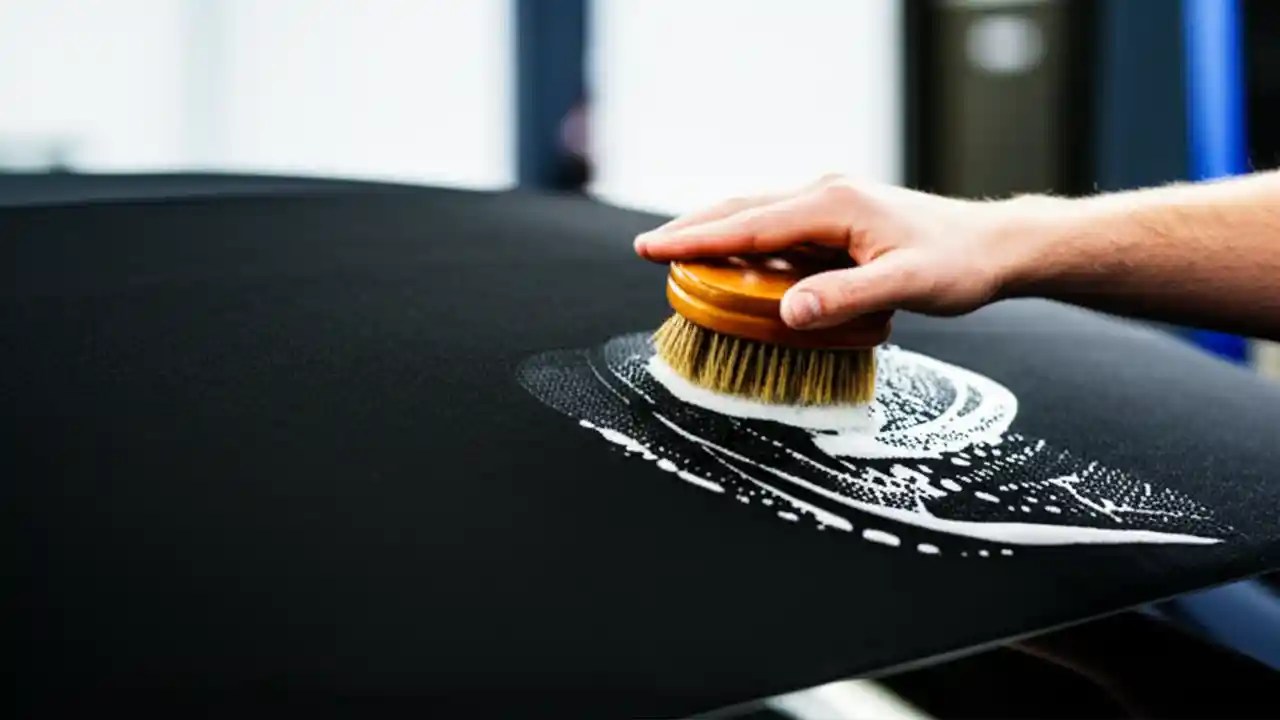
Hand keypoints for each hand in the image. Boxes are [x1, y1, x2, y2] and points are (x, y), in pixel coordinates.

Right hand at [633, 174, 1023, 329]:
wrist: (993, 247)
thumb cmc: (955, 264)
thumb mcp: (905, 285)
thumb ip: (845, 298)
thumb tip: (791, 312)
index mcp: (832, 205)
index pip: (749, 225)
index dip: (696, 239)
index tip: (651, 249)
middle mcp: (825, 195)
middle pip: (742, 210)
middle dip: (692, 229)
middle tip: (647, 251)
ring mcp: (830, 204)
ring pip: (756, 215)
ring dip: (715, 232)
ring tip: (676, 252)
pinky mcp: (837, 219)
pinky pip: (776, 226)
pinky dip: (744, 239)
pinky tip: (733, 258)